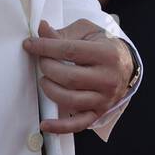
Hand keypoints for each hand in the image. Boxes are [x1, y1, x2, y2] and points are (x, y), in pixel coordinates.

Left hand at [22, 18, 132, 134]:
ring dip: (50, 90)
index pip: (70, 51)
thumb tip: (42, 28)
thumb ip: (64, 32)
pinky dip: (60, 127)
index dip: (45, 47)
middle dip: (47, 68)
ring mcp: (104, 98)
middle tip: (40, 61)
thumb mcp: (87, 32)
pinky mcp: (99, 113)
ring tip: (45, 80)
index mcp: (107, 54)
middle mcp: (108, 78)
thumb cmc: (103, 46)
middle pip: (69, 77)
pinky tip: (45, 124)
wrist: (126, 65)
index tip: (29, 44)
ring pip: (70, 99)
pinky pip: (78, 124)